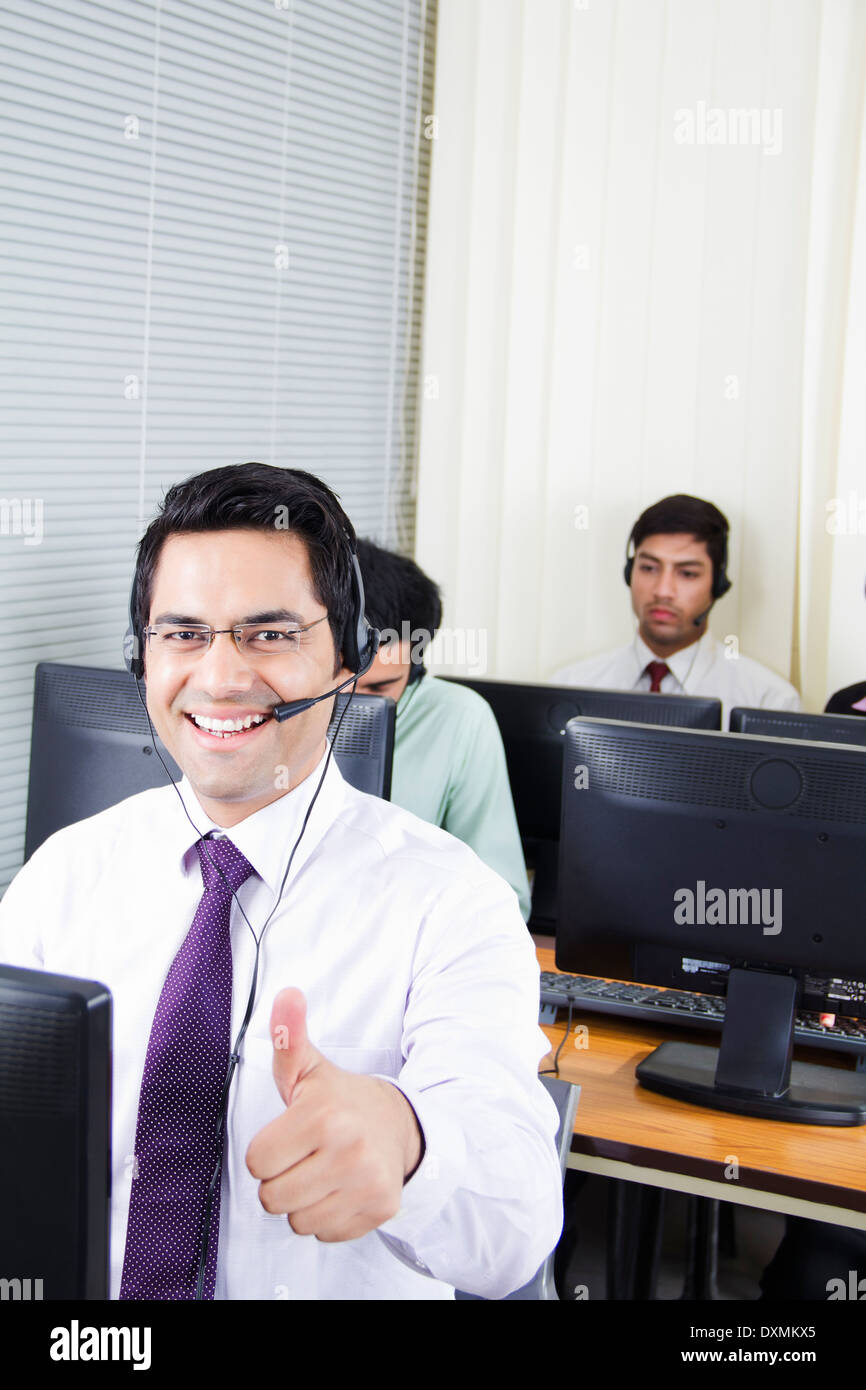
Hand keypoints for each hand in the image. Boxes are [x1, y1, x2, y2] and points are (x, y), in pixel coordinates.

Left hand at [245, 987, 422, 1240]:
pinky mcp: (381, 1208)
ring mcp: (367, 1182)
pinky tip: (342, 1188)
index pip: (257, 1163)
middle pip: (273, 1197)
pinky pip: (325, 1233)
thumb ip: (288, 1037)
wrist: (400, 1124)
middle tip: (306, 1156)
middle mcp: (349, 1150)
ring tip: (323, 1172)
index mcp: (323, 1115)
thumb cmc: (342, 1101)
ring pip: (297, 1220)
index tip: (290, 1136)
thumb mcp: (310, 1069)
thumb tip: (286, 994)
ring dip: (304, 1201)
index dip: (268, 1151)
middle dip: (283, 1179)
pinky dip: (328, 1216)